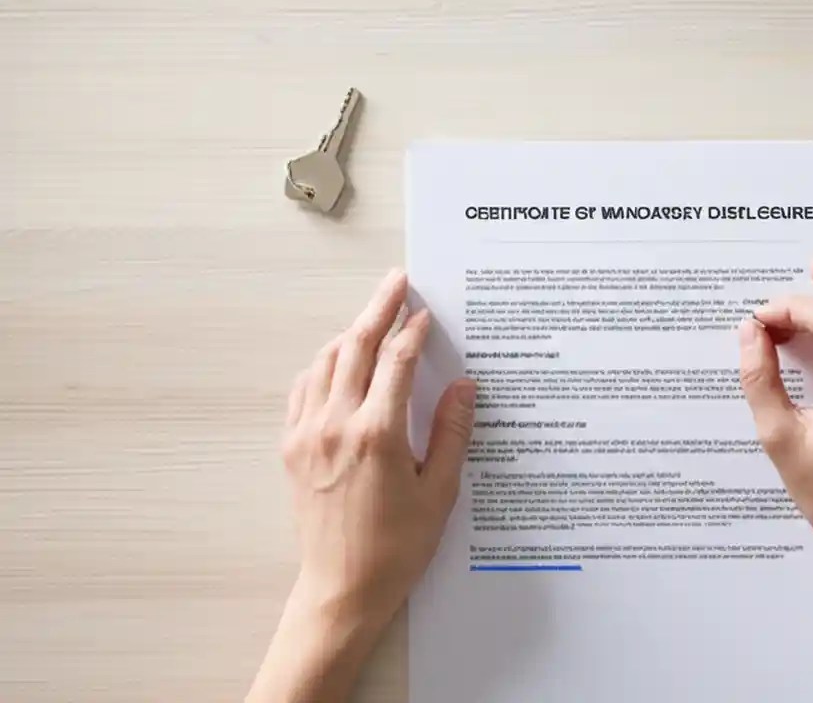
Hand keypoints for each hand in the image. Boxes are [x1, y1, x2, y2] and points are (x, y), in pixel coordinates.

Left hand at [281, 269, 475, 630]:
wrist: (342, 588)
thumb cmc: (397, 548)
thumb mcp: (439, 492)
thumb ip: (451, 432)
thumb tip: (463, 386)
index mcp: (377, 434)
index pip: (397, 361)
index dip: (414, 331)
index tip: (426, 312)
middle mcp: (335, 425)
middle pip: (357, 347)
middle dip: (379, 309)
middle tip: (397, 283)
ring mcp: (307, 434)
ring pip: (326, 362)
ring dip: (352, 334)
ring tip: (374, 319)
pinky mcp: (291, 448)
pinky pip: (304, 389)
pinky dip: (324, 365)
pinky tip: (339, 362)